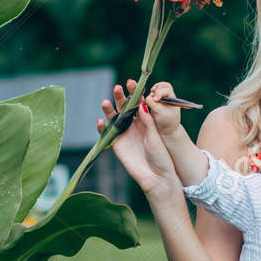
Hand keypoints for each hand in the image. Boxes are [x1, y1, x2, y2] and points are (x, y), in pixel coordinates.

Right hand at [98, 80, 178, 197]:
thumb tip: (142, 104)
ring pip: (114, 118)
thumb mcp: (155, 137)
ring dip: (110, 110)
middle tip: (118, 88)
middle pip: (125, 108)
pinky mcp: (117, 145)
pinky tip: (100, 121)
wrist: (155, 177)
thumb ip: (147, 122)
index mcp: (146, 121)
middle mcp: (134, 125)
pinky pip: (108, 134)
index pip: (139, 103)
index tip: (132, 83)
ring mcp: (125, 134)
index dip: (135, 93)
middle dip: (121, 98)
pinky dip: (102, 127)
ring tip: (106, 102)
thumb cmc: (160, 156)